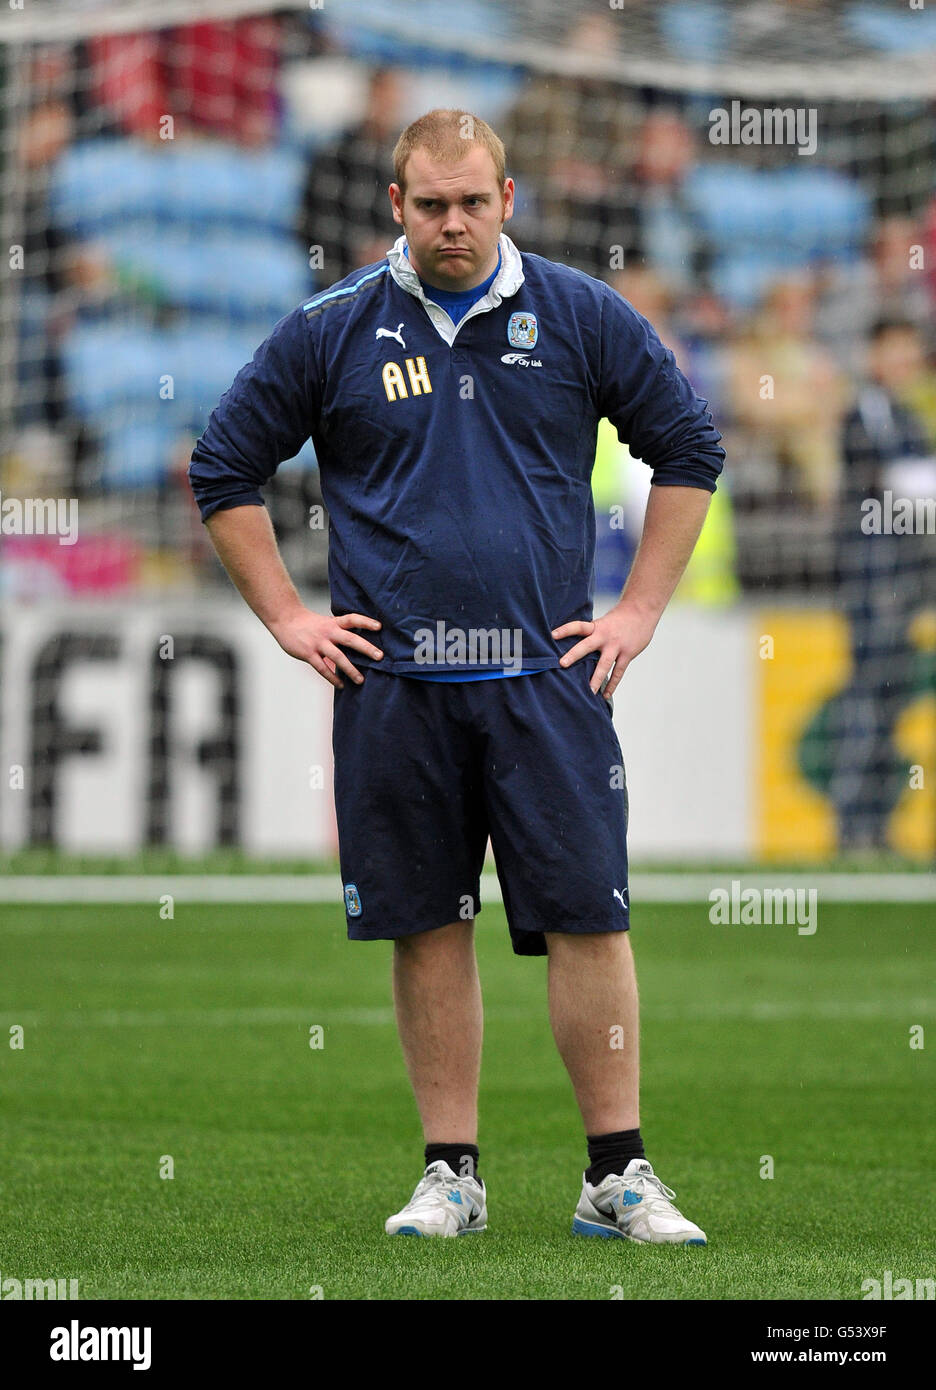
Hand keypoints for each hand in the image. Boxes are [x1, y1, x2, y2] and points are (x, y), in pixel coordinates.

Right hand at [268, 609, 382, 688]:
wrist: (285, 620)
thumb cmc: (308, 624)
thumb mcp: (325, 623)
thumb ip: (339, 634)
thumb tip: (356, 648)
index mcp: (333, 623)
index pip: (353, 619)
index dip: (366, 622)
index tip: (379, 626)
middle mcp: (328, 632)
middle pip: (350, 639)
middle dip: (366, 648)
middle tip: (380, 657)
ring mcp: (318, 643)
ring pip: (338, 656)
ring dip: (350, 669)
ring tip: (361, 680)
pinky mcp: (308, 654)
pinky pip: (322, 668)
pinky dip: (332, 678)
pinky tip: (341, 685)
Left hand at [551, 600, 657, 699]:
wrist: (642, 611)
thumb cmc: (620, 618)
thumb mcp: (603, 622)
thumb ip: (592, 634)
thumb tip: (575, 647)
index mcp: (596, 627)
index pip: (578, 627)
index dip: (565, 630)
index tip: (552, 635)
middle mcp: (604, 636)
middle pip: (587, 645)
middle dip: (574, 654)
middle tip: (562, 664)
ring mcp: (616, 646)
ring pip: (604, 664)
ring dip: (596, 678)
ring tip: (588, 692)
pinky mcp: (627, 654)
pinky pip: (619, 672)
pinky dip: (612, 685)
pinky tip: (605, 695)